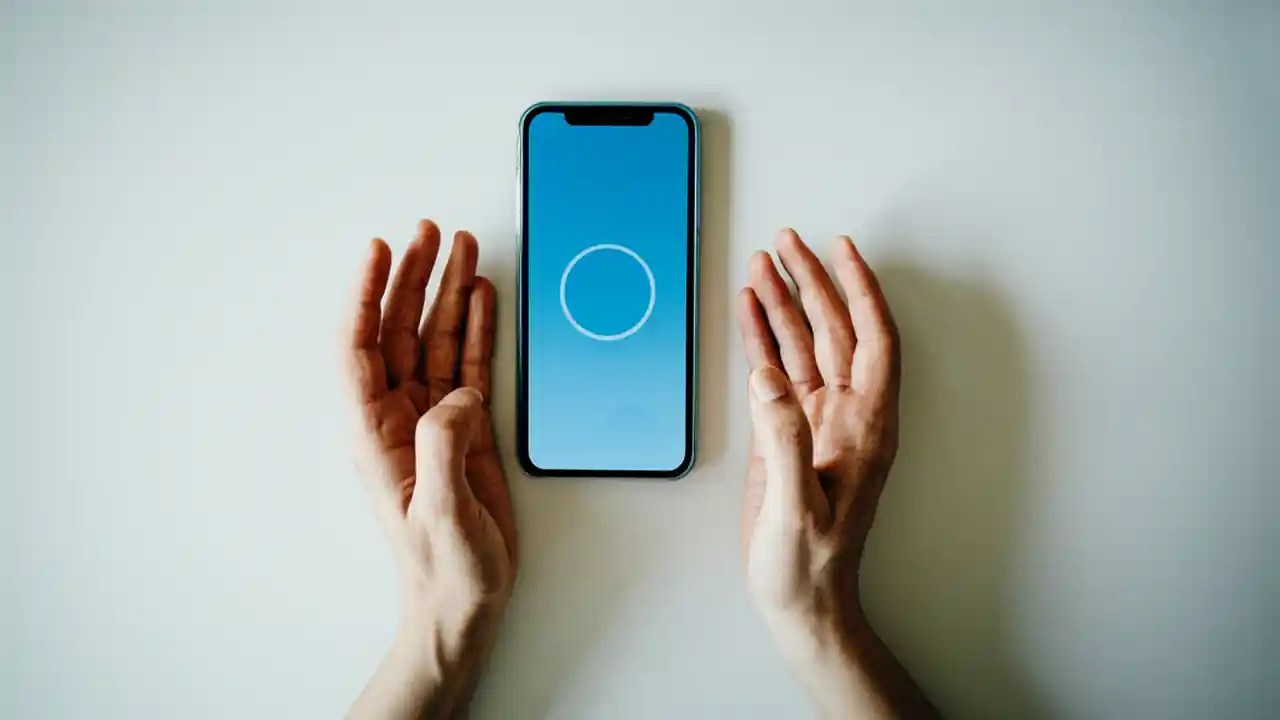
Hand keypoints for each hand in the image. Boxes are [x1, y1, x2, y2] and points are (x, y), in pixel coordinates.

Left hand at [344, 220, 515, 719]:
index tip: (379, 249)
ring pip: (436, 340)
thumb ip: (443, 445)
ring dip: (448, 295)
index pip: (360, 347)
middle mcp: (399, 417)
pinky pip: (468, 366)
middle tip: (430, 233)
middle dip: (412, 278)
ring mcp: (434, 419)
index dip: (366, 295)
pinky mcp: (466, 429)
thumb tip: (458, 395)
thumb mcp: (438, 511)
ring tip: (463, 251)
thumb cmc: (441, 568)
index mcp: (376, 432)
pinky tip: (482, 300)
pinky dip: (475, 329)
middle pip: (400, 330)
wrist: (462, 602)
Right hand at [737, 229, 933, 717]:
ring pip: (803, 345)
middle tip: (788, 242)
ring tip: (761, 265)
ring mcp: (817, 422)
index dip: (859, 291)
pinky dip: (765, 338)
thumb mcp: (797, 509)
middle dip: (813, 283)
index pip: (873, 340)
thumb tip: (769, 378)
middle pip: (834, 331)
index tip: (841, 250)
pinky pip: (779, 372)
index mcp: (865, 428)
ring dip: (784, 304)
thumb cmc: (810, 566)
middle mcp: (847, 417)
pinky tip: (751, 312)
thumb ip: (784, 442)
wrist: (802, 600)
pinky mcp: (789, 433)